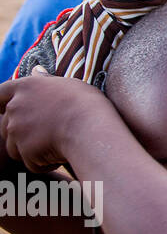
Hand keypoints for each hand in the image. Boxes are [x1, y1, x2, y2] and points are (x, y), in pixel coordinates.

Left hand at [0, 71, 116, 171]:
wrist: (90, 127)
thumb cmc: (85, 103)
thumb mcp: (68, 84)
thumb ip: (46, 81)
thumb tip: (36, 71)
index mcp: (25, 87)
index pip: (0, 93)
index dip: (1, 102)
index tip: (5, 108)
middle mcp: (15, 108)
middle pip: (7, 124)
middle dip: (21, 130)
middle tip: (48, 132)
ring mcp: (17, 131)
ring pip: (15, 145)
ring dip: (30, 148)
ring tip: (57, 144)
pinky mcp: (24, 152)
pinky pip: (30, 162)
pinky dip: (43, 162)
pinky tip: (61, 156)